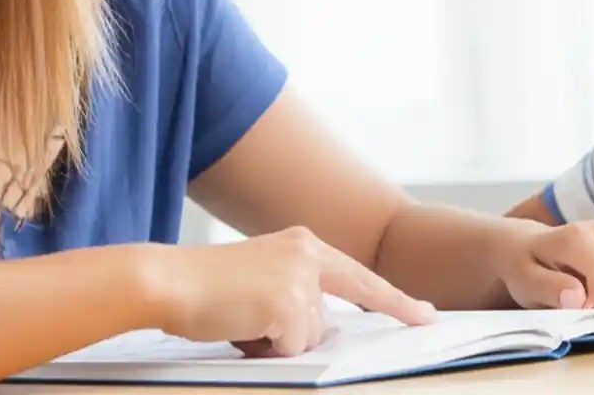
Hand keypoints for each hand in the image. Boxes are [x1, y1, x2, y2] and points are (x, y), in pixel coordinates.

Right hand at [144, 227, 436, 356]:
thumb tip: (318, 330)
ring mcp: (301, 279)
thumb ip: (297, 294)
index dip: (396, 300)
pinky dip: (264, 348)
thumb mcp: (262, 278)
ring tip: (238, 318)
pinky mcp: (289, 304)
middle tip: (250, 315)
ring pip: (307, 337)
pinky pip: (290, 347)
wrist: (167, 280)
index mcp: (304, 244)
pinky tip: (239, 326)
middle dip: (293, 334)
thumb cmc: (205, 287)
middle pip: (324, 320)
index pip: (360, 278)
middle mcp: (309, 255)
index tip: (426, 315)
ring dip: (274, 341)